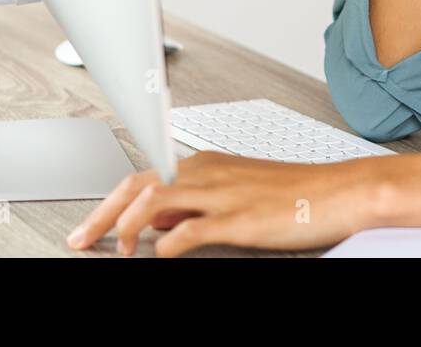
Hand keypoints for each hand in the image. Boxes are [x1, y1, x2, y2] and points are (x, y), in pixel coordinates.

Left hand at [65, 151, 382, 256]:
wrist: (341, 191)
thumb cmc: (297, 193)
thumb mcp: (239, 191)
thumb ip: (197, 203)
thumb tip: (160, 223)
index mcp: (206, 163)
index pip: (142, 176)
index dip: (110, 201)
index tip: (91, 224)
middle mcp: (208, 172)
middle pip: (136, 184)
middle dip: (102, 213)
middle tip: (80, 239)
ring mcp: (222, 194)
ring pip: (152, 201)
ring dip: (124, 227)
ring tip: (116, 251)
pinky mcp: (238, 219)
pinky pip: (187, 231)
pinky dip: (164, 246)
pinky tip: (158, 257)